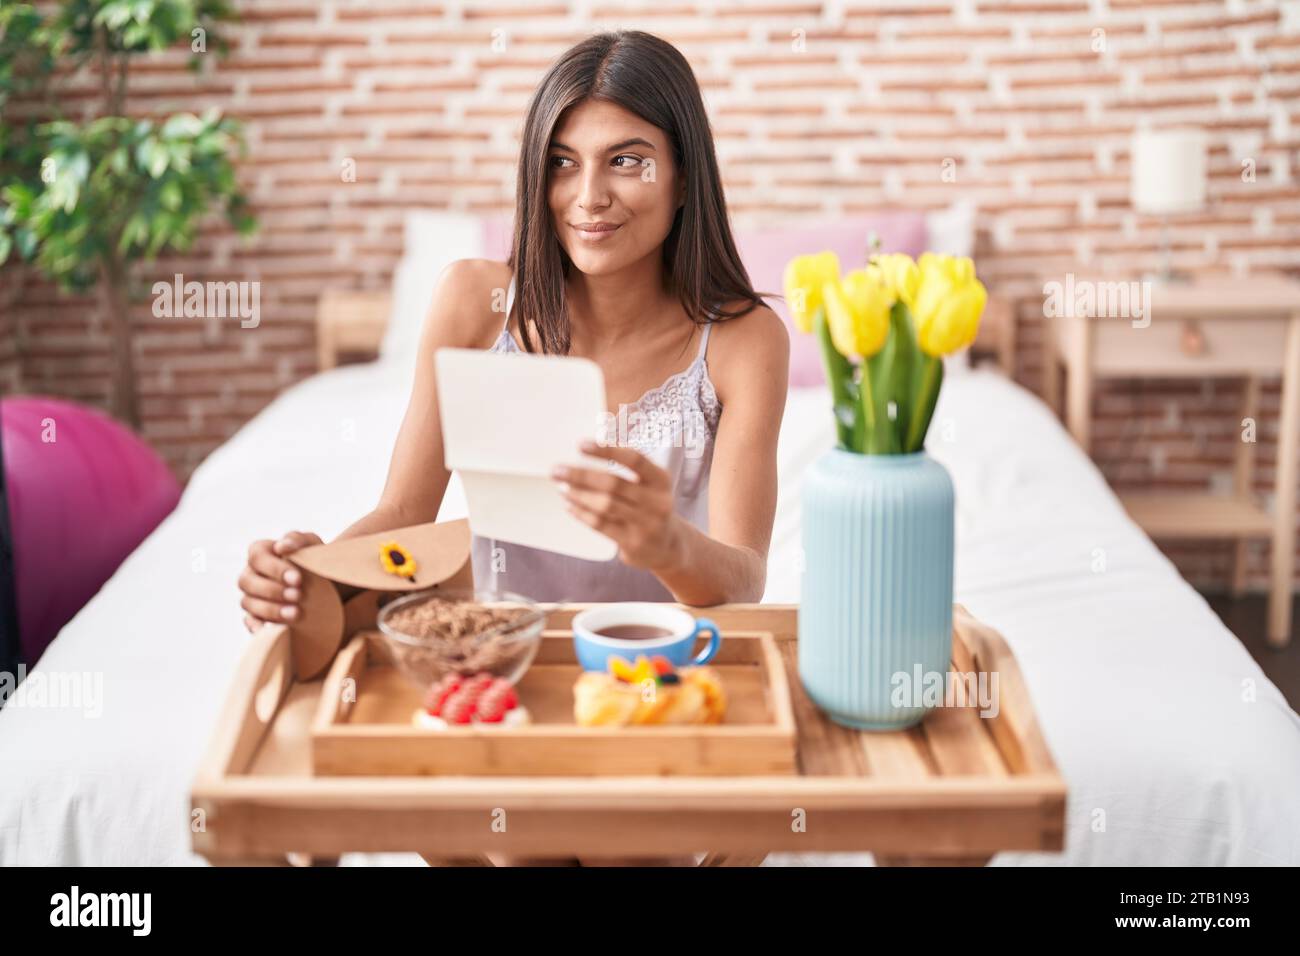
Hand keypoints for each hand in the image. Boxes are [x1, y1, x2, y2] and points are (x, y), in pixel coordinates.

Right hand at [237, 530, 323, 632]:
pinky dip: (258, 627)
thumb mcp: (312, 544)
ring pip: (248, 603)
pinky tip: (273, 630)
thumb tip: (282, 546)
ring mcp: (251, 596)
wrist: (327, 583)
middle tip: (298, 596)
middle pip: (247, 581)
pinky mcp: (256, 616)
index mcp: (260, 552)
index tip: (297, 579)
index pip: (257, 557)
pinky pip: (250, 622)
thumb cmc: (314, 559)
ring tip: (295, 614)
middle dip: (273, 590)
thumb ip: (297, 539)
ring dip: (270, 609)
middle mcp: (250, 574)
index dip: (275, 568)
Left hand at [552, 440, 683, 571]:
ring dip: (579, 495)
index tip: (581, 445)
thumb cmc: (650, 507)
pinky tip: (570, 506)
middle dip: (581, 475)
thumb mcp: (650, 485)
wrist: (668, 547)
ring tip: (562, 488)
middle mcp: (658, 501)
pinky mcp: (633, 543)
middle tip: (557, 471)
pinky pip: (601, 525)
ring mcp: (646, 524)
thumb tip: (587, 450)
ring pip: (605, 504)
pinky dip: (582, 514)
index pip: (634, 459)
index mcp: (661, 479)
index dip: (607, 450)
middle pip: (614, 483)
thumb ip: (627, 469)